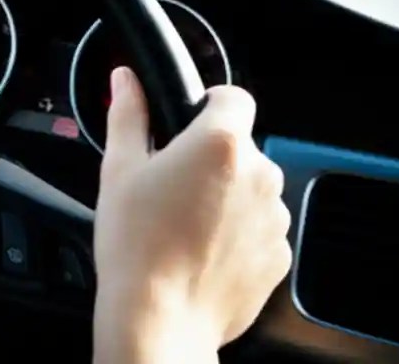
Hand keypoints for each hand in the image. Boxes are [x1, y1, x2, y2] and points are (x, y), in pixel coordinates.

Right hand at [92, 67, 290, 363]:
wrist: (160, 318)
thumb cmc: (135, 247)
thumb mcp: (119, 170)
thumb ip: (128, 115)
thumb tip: (126, 81)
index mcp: (219, 144)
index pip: (234, 97)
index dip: (210, 105)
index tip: (189, 124)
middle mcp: (258, 175)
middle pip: (241, 148)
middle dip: (212, 159)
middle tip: (171, 185)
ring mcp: (274, 218)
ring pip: (252, 189)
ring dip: (227, 197)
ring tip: (184, 224)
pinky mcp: (279, 255)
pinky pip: (259, 229)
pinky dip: (237, 234)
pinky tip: (201, 250)